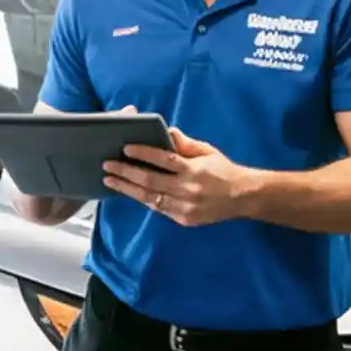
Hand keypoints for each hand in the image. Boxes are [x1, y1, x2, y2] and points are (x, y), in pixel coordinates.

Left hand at [102, 128, 263, 226]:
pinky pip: (158, 208)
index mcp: (194, 170)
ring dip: (127, 189)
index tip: (126, 148)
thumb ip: (186, 144)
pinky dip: (142, 199)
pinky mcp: (183, 219)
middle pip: (150, 181)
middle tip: (108, 165)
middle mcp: (188, 190)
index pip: (164, 159)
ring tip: (110, 180)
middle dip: (126, 172)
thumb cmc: (223, 170)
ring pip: (149, 198)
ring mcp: (185, 207)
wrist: (243, 197)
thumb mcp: (207, 151)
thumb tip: (167, 131)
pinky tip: (129, 192)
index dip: (143, 153)